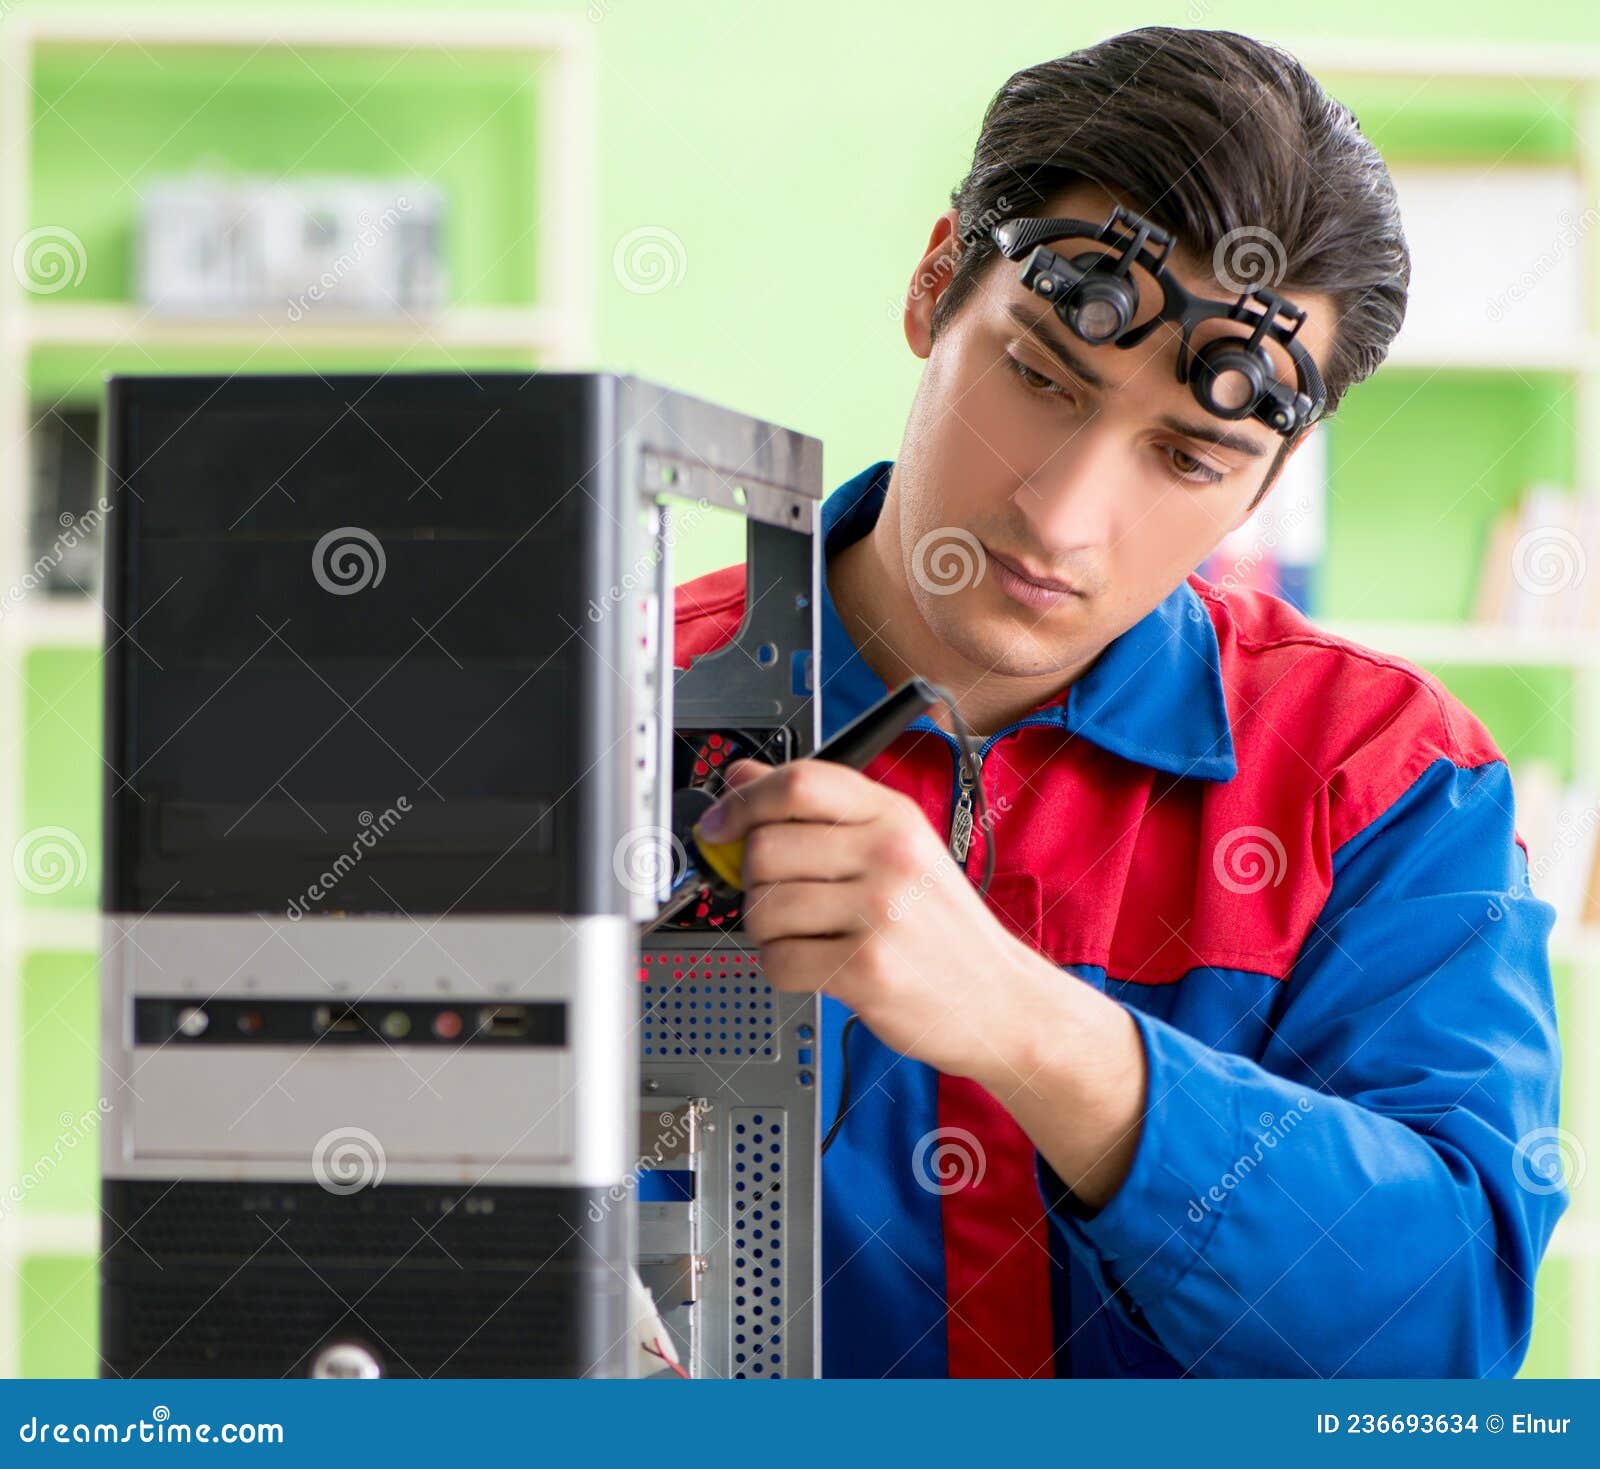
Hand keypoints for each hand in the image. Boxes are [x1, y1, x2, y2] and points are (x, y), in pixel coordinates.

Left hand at [697, 756, 1046, 1083]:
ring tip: (800, 935)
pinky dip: (780, 968)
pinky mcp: (867, 969)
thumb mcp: (893, 847)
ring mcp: (881, 913)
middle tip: (777, 896)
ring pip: (763, 907)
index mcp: (893, 816)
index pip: (798, 782)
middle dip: (751, 878)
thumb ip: (817, 810)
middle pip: (766, 846)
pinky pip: (779, 961)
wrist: (999, 998)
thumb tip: (741, 778)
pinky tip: (812, 964)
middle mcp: (889, 856)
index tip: (720, 825)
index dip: (742, 801)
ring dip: (764, 929)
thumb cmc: (940, 924)